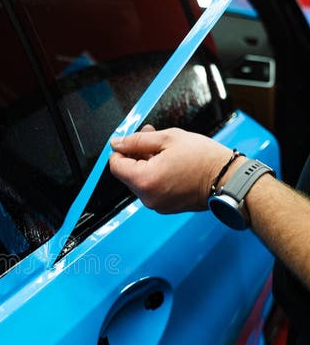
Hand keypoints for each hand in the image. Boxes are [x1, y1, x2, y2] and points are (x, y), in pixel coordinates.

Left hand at [108, 125, 238, 213]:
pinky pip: (152, 189)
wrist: (227, 179)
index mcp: (146, 180)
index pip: (116, 166)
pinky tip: (170, 163)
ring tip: (165, 149)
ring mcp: (157, 205)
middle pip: (127, 174)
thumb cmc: (204, 159)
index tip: (129, 141)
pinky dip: (156, 175)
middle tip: (151, 137)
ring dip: (146, 164)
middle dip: (135, 155)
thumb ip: (137, 140)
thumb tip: (117, 143)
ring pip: (140, 181)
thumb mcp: (167, 138)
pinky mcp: (166, 207)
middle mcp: (148, 197)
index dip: (120, 150)